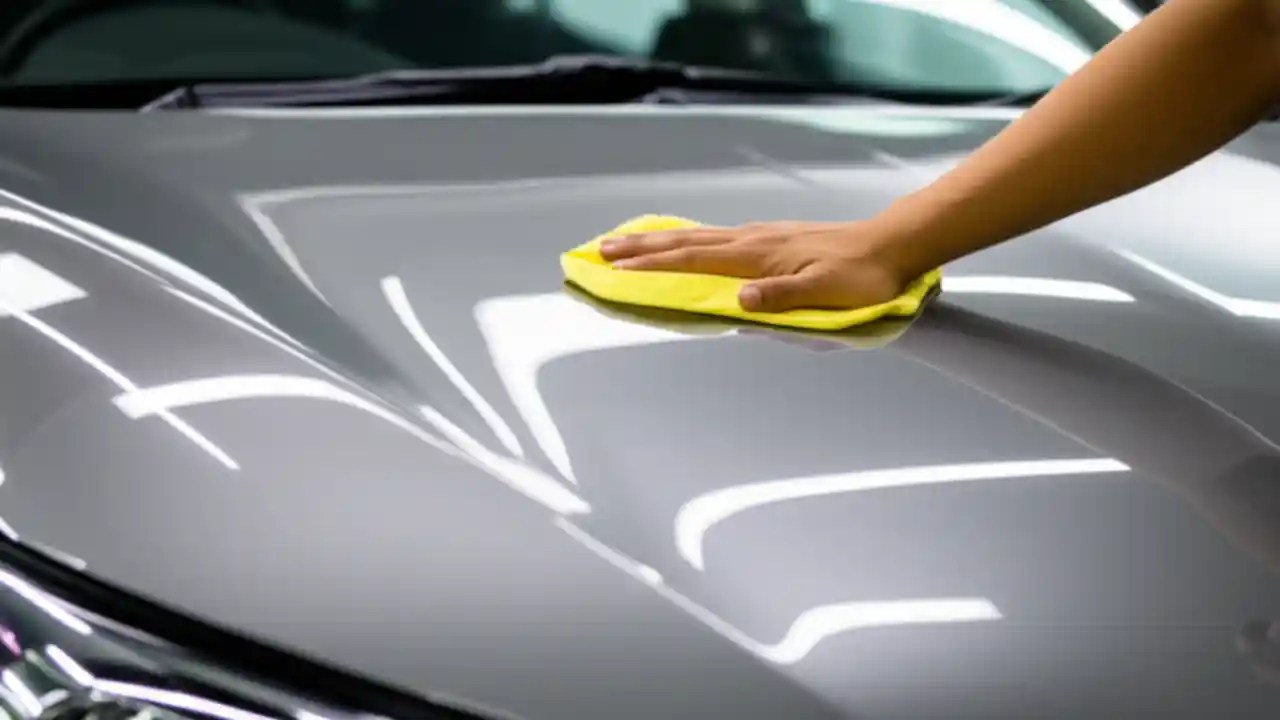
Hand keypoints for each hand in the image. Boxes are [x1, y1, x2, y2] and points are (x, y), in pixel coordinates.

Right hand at [598, 220, 911, 312]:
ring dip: (657, 241)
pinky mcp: (768, 238)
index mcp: (758, 256)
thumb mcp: (827, 292)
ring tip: (625, 243)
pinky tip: (681, 240)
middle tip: (598, 250)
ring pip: (696, 235)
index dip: (653, 266)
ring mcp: (759, 236)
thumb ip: (782, 296)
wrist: (890, 245)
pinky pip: (713, 235)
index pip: (694, 259)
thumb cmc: (862, 276)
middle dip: (639, 248)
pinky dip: (685, 237)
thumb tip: (739, 300)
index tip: (615, 268)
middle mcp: (751, 240)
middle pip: (684, 242)